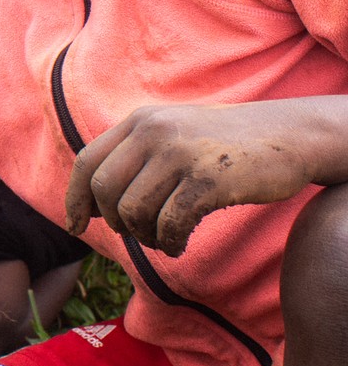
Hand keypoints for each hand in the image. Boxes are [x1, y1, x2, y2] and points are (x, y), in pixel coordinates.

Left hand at [65, 101, 318, 255]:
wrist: (289, 136)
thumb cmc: (225, 145)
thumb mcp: (173, 135)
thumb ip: (134, 159)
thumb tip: (91, 205)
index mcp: (140, 121)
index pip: (87, 162)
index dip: (75, 199)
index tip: (75, 227)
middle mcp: (154, 131)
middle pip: (105, 191)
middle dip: (114, 222)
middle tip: (138, 233)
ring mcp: (180, 153)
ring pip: (133, 212)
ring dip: (145, 236)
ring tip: (165, 238)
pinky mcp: (207, 179)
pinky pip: (168, 225)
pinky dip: (169, 243)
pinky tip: (180, 244)